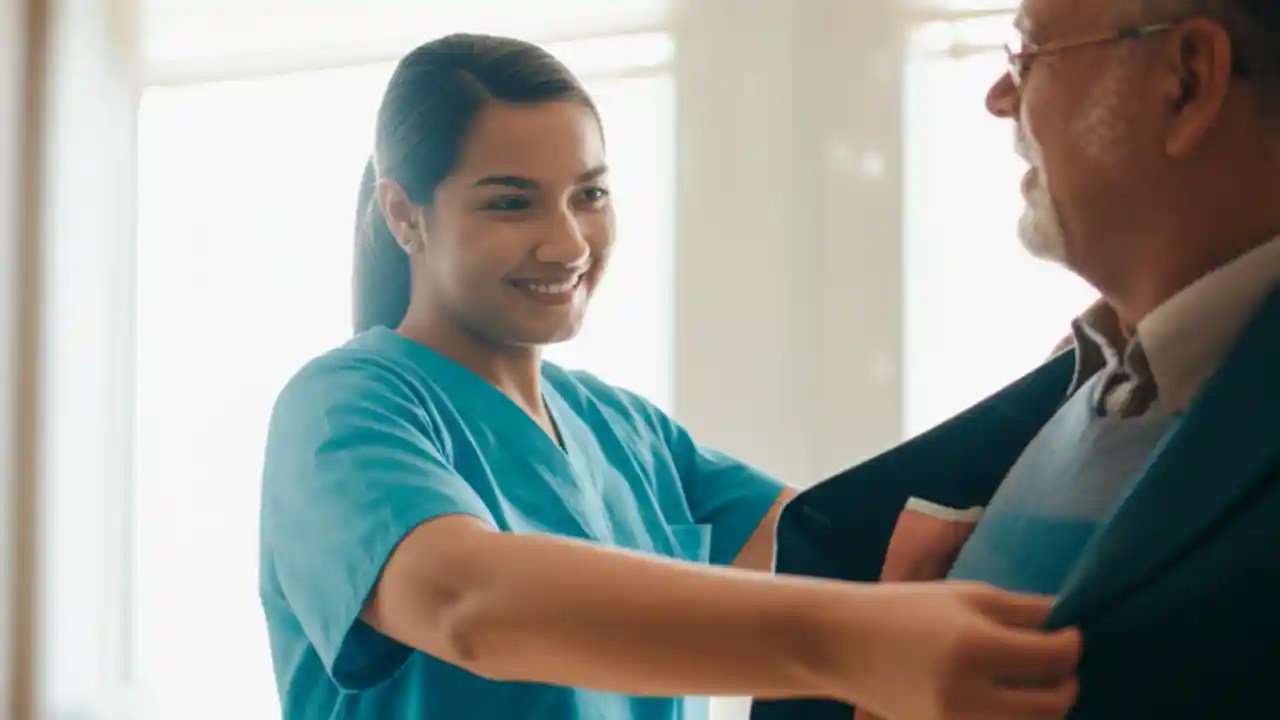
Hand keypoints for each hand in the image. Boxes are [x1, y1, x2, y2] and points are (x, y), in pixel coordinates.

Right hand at [833, 582, 1080, 719]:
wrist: (843, 643)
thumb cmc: (906, 609)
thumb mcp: (965, 596)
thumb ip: (1024, 610)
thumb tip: (1071, 622)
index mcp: (976, 646)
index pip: (1056, 657)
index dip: (1073, 642)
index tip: (1068, 633)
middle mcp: (969, 694)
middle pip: (1055, 704)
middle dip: (1066, 682)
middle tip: (1056, 663)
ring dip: (1046, 708)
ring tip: (1034, 684)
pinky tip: (1008, 701)